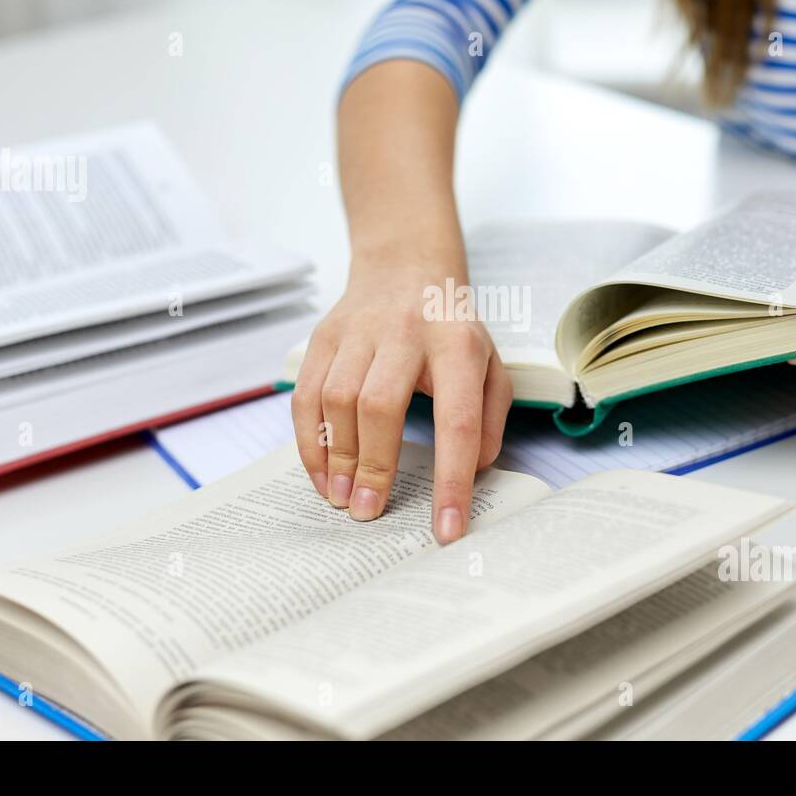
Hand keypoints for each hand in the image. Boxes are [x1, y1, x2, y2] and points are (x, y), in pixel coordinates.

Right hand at [290, 263, 511, 543]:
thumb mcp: (490, 364)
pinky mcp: (323, 336)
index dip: (452, 479)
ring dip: (336, 457)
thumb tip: (473, 471)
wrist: (406, 267)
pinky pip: (306, 393)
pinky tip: (320, 471)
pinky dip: (308, 440)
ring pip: (337, 399)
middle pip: (381, 405)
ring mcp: (358, 330)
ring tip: (341, 498)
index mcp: (458, 344)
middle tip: (368, 513)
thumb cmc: (451, 330)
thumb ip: (490, 419)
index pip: (458, 420)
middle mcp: (406, 333)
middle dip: (374, 467)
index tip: (447, 528)